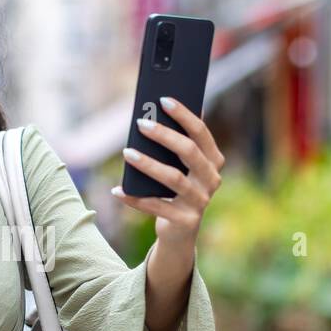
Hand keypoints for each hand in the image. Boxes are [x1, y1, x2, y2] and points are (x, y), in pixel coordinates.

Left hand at [112, 96, 223, 250]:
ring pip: (174, 179)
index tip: (163, 99)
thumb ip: (176, 142)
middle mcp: (212, 180)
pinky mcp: (185, 221)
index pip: (201, 133)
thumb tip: (158, 110)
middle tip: (140, 123)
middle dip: (164, 135)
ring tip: (127, 153)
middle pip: (189, 152)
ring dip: (148, 164)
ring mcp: (200, 201)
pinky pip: (157, 207)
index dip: (184, 115)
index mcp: (213, 160)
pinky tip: (118, 190)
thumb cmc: (176, 189)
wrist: (180, 231)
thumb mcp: (180, 166)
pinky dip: (135, 199)